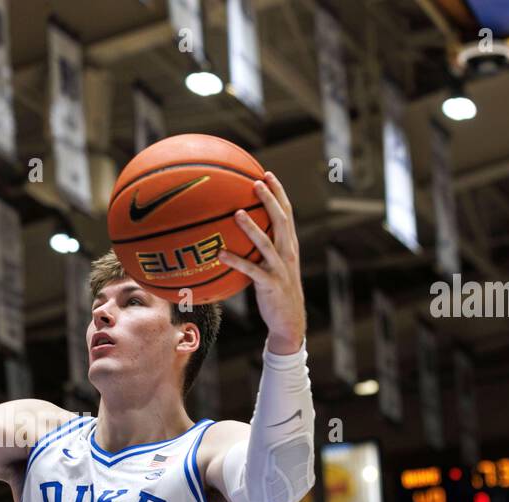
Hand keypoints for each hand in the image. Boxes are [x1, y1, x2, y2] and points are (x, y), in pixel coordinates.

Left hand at [217, 172, 306, 354]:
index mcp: (289, 245)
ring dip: (251, 228)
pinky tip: (220, 254)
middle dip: (270, 199)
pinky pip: (251, 270)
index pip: (286, 212)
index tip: (267, 174)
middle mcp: (287, 252)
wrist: (288, 319)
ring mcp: (280, 268)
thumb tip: (239, 232)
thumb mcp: (273, 265)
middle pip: (280, 220)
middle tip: (256, 182)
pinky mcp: (270, 284)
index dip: (278, 193)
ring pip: (266, 243)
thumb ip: (262, 248)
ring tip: (237, 213)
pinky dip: (236, 261)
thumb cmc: (275, 290)